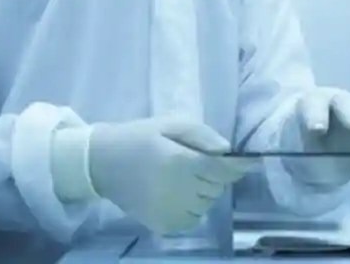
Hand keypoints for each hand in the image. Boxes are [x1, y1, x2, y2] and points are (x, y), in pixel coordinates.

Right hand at [88, 117, 255, 233]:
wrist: (100, 163)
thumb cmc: (138, 138)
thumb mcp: (170, 124)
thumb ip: (202, 135)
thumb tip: (228, 150)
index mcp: (180, 162)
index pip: (222, 170)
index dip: (238, 165)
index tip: (249, 160)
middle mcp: (178, 191)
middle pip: (217, 187)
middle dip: (214, 175)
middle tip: (195, 162)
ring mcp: (170, 212)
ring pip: (207, 204)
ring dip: (203, 192)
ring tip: (182, 178)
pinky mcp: (164, 225)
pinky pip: (193, 219)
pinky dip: (192, 208)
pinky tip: (176, 194)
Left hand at [286, 88, 349, 186]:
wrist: (324, 155)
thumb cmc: (307, 149)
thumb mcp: (300, 152)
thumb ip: (305, 151)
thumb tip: (303, 160)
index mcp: (313, 105)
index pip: (313, 105)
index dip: (315, 116)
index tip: (316, 130)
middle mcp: (338, 103)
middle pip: (343, 102)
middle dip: (348, 111)